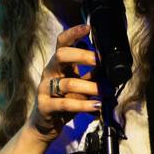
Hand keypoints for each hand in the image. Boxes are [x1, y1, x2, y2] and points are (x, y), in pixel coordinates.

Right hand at [26, 24, 100, 143]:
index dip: (73, 33)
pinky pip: (65, 104)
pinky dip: (83, 105)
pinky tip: (96, 106)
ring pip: (68, 83)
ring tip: (106, 91)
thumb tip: (109, 63)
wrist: (44, 126)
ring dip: (90, 87)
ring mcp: (45, 89)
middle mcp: (49, 73)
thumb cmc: (63, 102)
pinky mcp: (45, 106)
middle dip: (83, 56)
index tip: (88, 27)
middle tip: (100, 61)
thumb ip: (91, 74)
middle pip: (61, 55)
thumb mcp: (78, 85)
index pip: (62, 43)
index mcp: (58, 64)